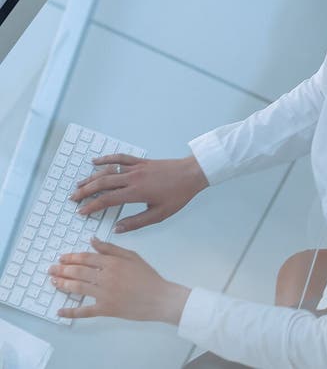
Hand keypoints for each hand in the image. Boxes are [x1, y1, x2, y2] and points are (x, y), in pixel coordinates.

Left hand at [49, 237, 189, 323]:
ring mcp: (104, 294)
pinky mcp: (105, 309)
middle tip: (51, 269)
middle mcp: (106, 277)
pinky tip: (60, 311)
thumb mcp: (132, 256)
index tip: (62, 257)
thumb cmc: (147, 276)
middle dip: (62, 270)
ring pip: (78, 288)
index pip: (87, 258)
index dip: (72, 257)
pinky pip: (84, 311)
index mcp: (113, 262)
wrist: (158, 297)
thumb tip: (93, 240)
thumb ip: (112, 248)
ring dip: (63, 284)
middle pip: (79, 272)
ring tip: (53, 282)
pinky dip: (71, 312)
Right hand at [72, 154, 207, 232]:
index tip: (81, 212)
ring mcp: (137, 167)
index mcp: (136, 192)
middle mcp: (133, 177)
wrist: (192, 173)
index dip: (92, 206)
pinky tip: (96, 161)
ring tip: (79, 184)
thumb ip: (136, 222)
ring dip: (92, 176)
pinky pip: (121, 157)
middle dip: (85, 191)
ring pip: (108, 170)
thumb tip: (117, 228)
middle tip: (72, 198)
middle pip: (103, 183)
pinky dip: (107, 158)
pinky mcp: (141, 161)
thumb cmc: (178, 194)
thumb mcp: (159, 215)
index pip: (107, 199)